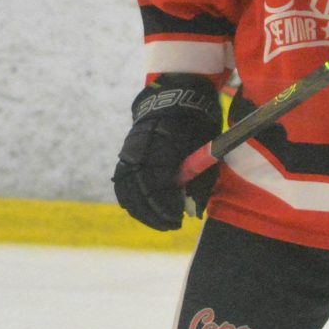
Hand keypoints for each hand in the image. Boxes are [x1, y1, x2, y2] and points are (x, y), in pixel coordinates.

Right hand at [111, 75, 224, 230]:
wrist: (175, 102)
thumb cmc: (196, 128)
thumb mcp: (205, 151)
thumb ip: (200, 181)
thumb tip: (194, 212)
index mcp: (161, 150)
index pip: (158, 187)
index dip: (166, 208)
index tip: (178, 221)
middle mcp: (140, 153)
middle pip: (140, 192)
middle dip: (154, 213)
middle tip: (170, 226)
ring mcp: (129, 154)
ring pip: (127, 189)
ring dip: (141, 210)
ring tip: (158, 222)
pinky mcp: (125, 156)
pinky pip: (122, 183)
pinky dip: (130, 199)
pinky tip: (140, 211)